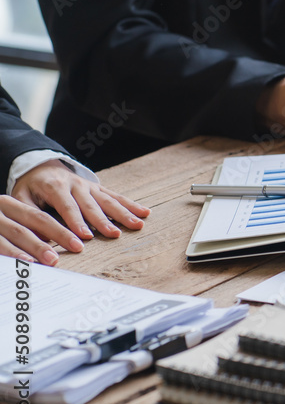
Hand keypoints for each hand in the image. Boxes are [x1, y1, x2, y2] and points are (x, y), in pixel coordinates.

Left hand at [5, 160, 148, 264]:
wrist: (40, 165)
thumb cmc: (31, 187)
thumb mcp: (21, 197)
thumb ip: (29, 215)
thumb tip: (39, 238)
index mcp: (55, 187)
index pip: (67, 207)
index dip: (76, 222)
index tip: (85, 237)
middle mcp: (76, 184)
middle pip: (92, 205)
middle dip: (104, 221)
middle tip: (114, 235)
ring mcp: (89, 185)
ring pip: (108, 200)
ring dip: (124, 213)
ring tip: (138, 225)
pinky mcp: (98, 187)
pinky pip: (116, 196)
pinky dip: (131, 204)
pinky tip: (145, 212)